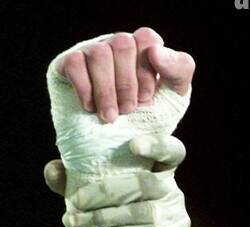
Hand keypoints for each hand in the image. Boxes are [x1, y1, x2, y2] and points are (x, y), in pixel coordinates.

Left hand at [44, 134, 189, 226]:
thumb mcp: (95, 201)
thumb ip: (75, 182)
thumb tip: (53, 169)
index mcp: (159, 174)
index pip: (171, 152)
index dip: (157, 145)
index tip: (133, 145)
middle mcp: (172, 193)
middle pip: (144, 183)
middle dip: (105, 191)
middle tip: (76, 201)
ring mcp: (177, 220)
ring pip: (142, 211)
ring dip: (104, 216)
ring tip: (78, 223)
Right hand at [47, 30, 193, 187]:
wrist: (115, 162)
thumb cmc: (146, 130)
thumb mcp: (173, 102)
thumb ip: (179, 71)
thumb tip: (157, 51)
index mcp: (142, 53)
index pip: (147, 38)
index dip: (147, 70)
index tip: (147, 99)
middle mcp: (116, 49)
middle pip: (122, 43)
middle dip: (128, 84)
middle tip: (128, 111)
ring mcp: (90, 54)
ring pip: (99, 53)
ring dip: (107, 91)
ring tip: (110, 118)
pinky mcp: (67, 66)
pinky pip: (75, 63)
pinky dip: (85, 89)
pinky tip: (89, 108)